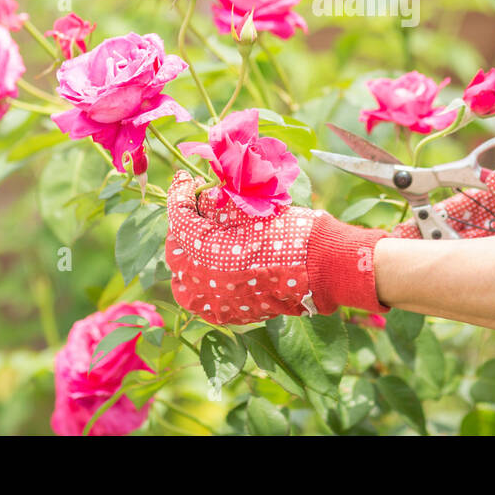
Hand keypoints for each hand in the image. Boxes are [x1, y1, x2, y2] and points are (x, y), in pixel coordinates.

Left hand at [163, 170, 389, 325]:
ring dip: (188, 255)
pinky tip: (216, 263)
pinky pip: (201, 297)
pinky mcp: (226, 314)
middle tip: (197, 207)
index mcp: (202, 247)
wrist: (320, 267)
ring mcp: (211, 302)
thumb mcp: (248, 205)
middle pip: (175, 247)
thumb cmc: (287, 230)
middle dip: (183, 224)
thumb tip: (200, 193)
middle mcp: (199, 280)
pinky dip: (202, 279)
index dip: (180, 193)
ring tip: (204, 238)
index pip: (178, 215)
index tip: (186, 180)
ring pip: (182, 278)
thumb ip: (217, 199)